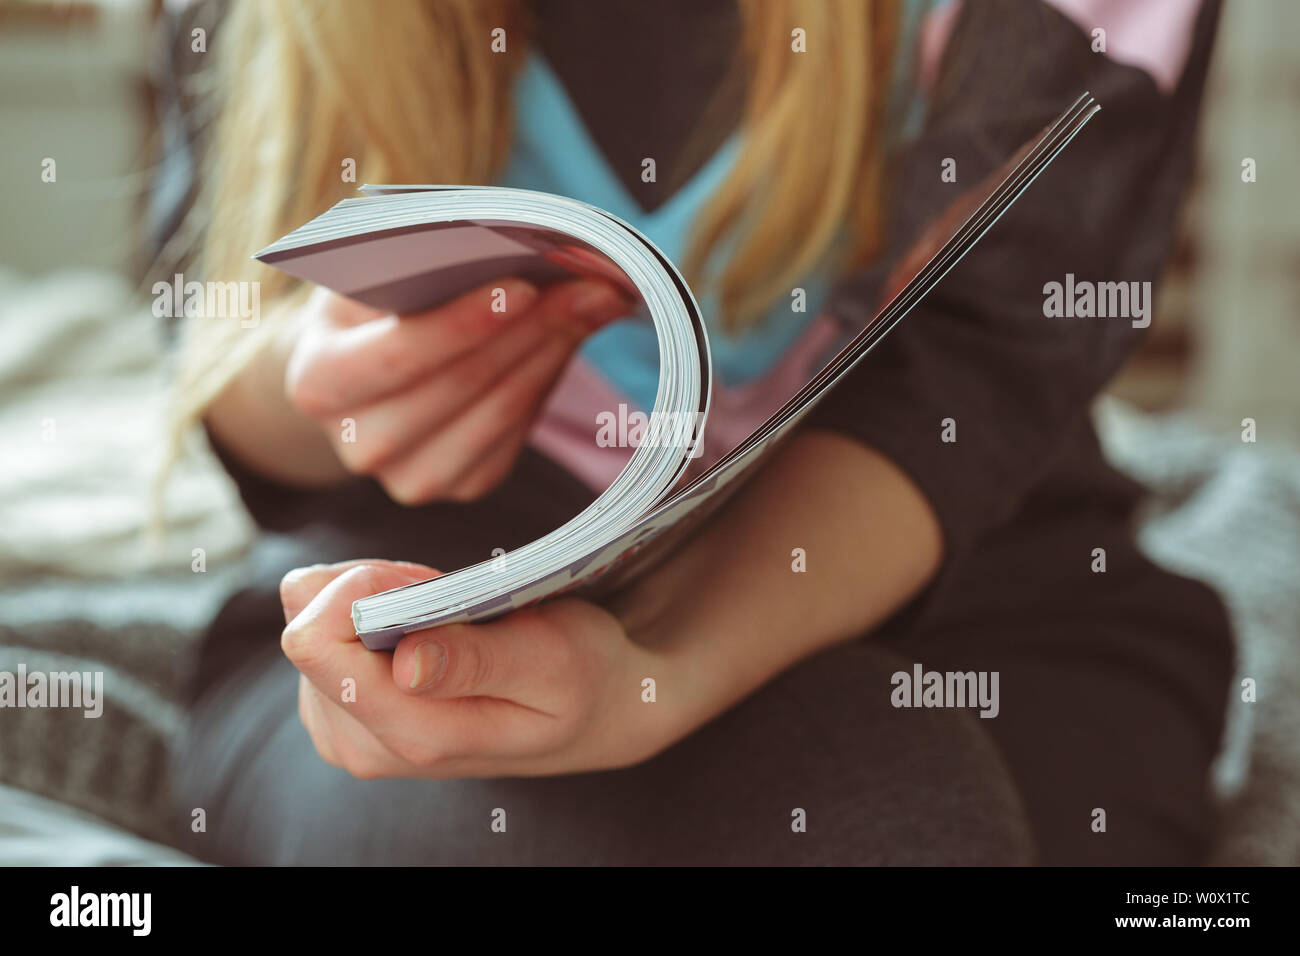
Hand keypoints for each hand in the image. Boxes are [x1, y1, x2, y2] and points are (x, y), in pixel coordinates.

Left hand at [279, 560, 684, 778]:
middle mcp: (364, 745)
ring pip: (311, 625)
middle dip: (373, 590)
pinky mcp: (341, 715)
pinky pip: (321, 636)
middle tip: (448, 595)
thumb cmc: (581, 674)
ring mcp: (348, 735)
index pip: (315, 646)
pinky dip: (369, 614)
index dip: (359, 588)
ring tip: (448, 615)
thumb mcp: (551, 660)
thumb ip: (477, 662)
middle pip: (309, 630)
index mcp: (414, 734)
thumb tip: (404, 665)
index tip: (423, 580)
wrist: (590, 712)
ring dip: (375, 600)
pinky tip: (427, 627)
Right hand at [283, 278, 627, 504]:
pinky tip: (567, 338)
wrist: (365, 366)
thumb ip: (435, 260)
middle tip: (588, 284)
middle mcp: (361, 445)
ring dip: (552, 352)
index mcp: (320, 383)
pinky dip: (547, 380)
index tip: (524, 286)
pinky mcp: (461, 486)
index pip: (399, 355)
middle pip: (460, 385)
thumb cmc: (373, 303)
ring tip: (593, 302)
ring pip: (499, 412)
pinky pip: (517, 433)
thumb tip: (525, 250)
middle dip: (529, 329)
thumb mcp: (376, 268)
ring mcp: (411, 477)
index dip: (464, 323)